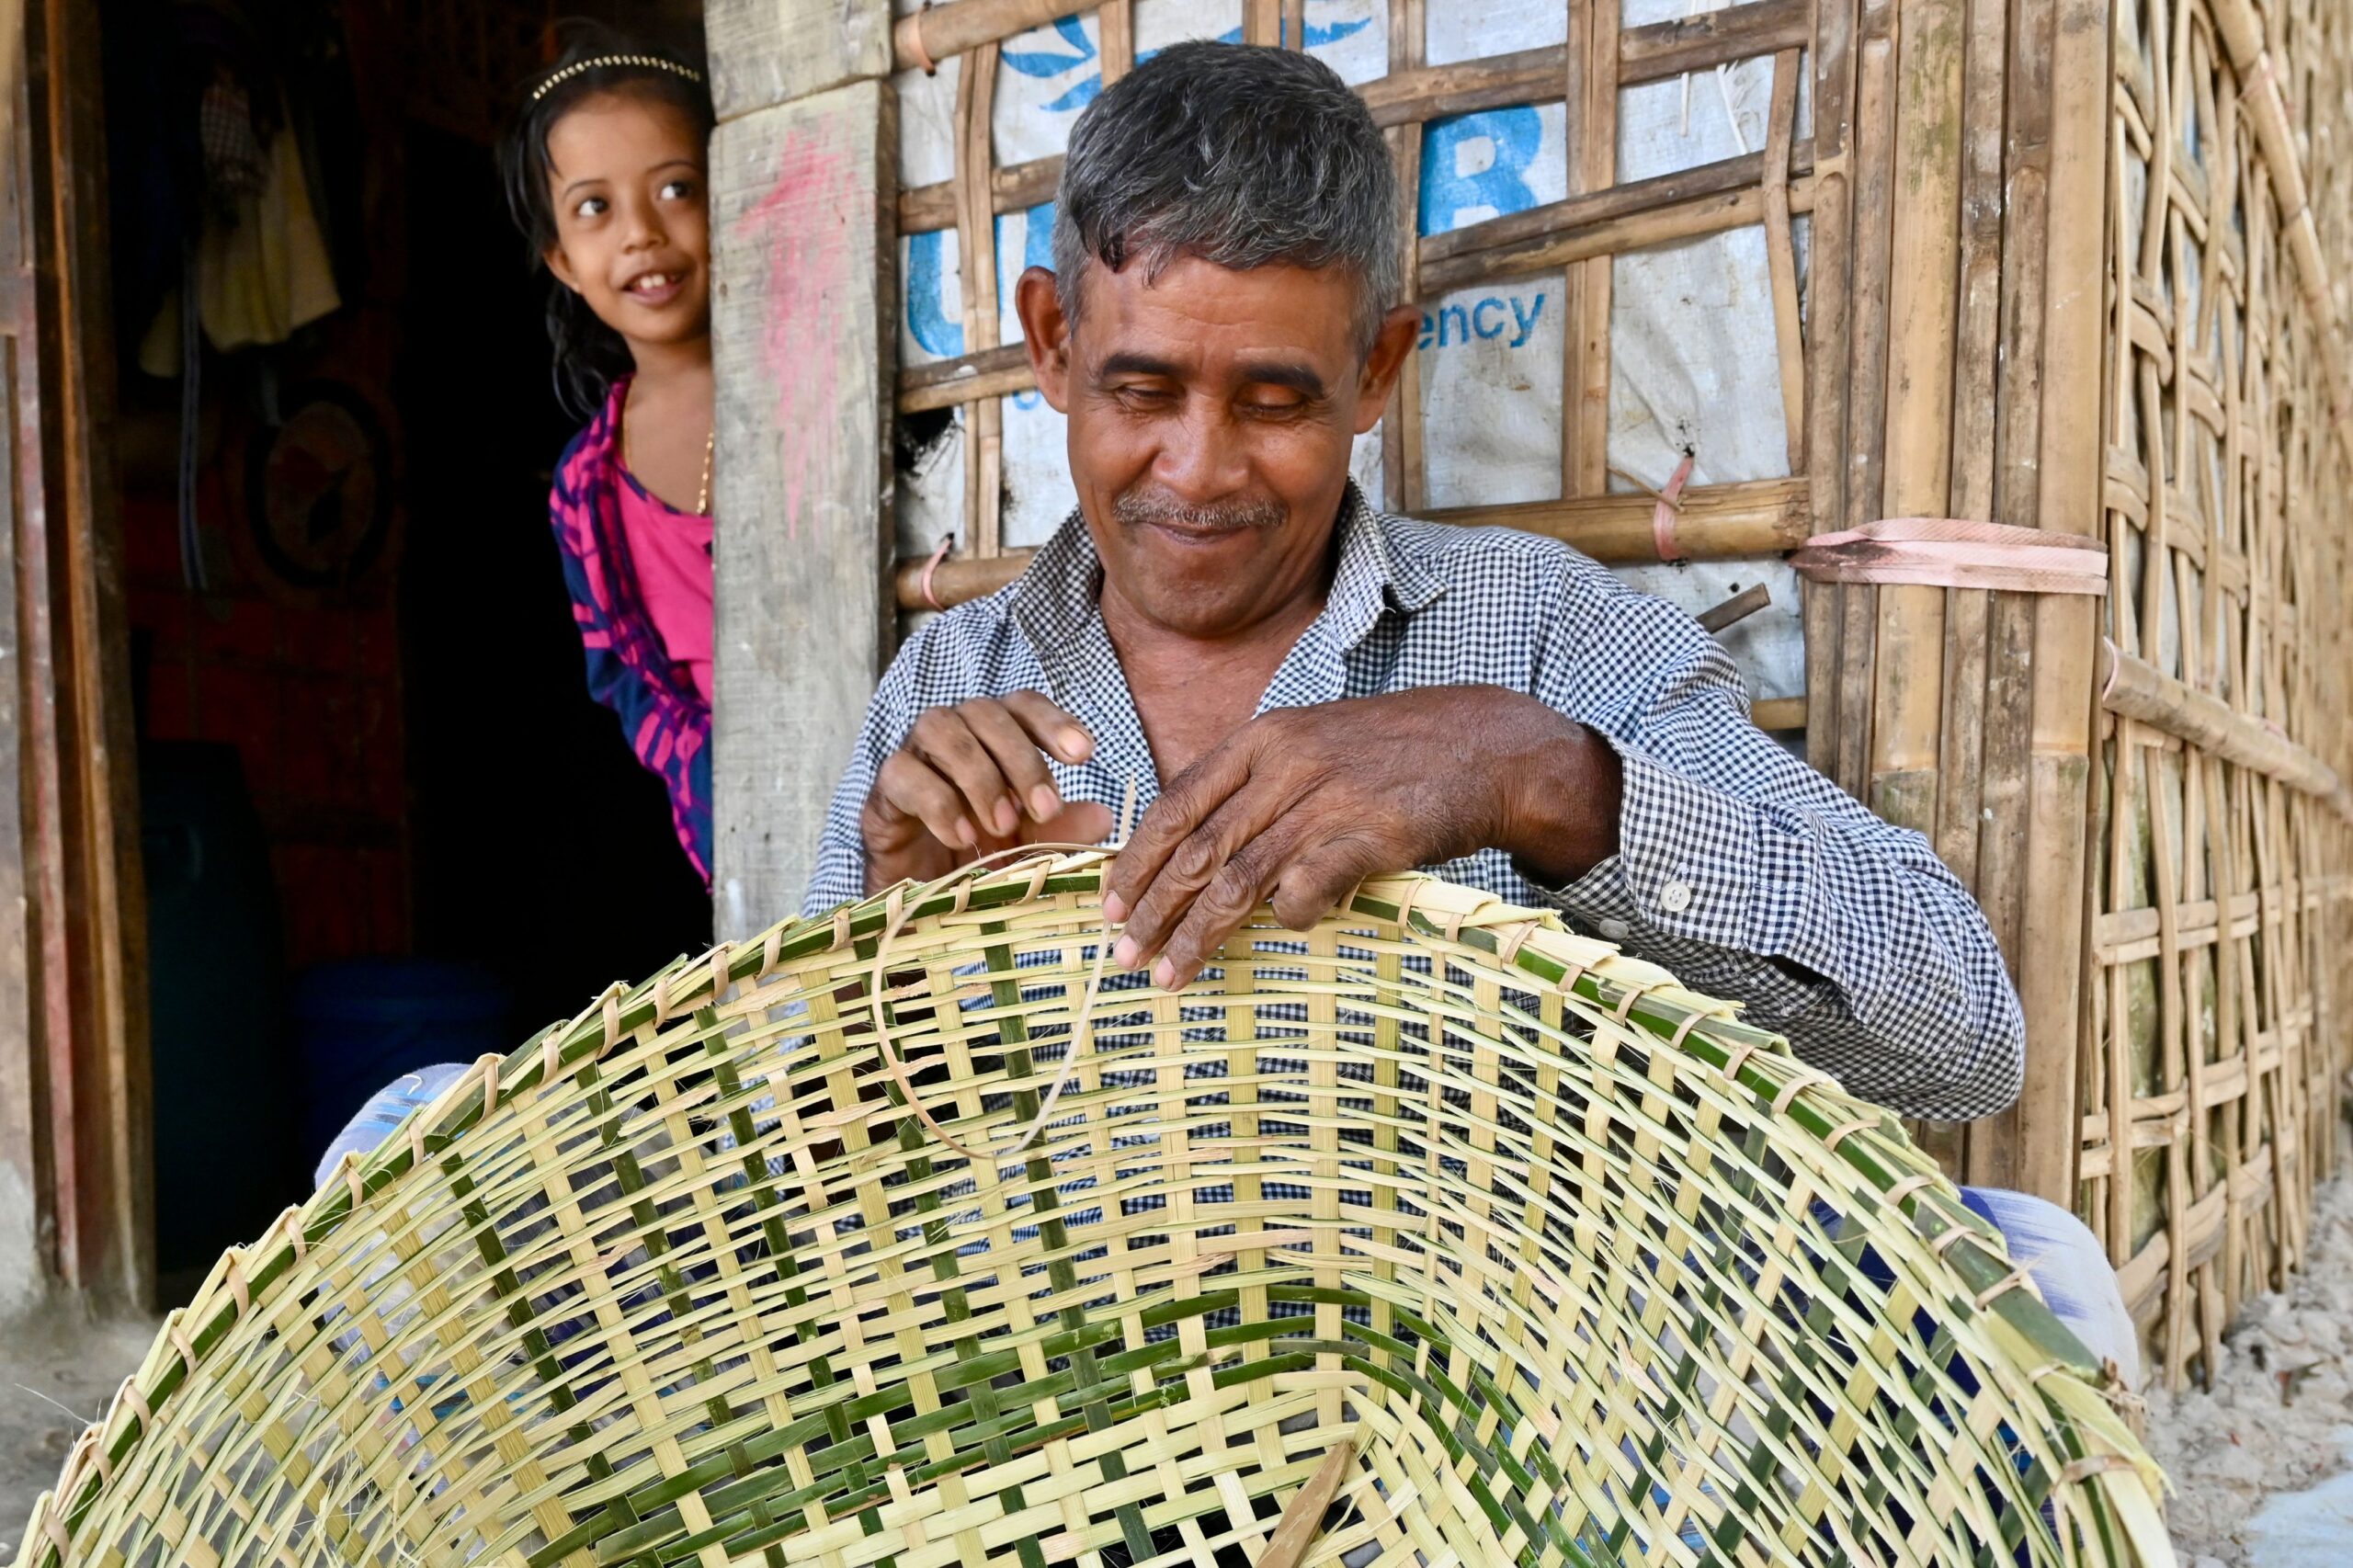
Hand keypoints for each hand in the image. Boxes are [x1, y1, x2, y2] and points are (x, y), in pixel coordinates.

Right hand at [862, 693, 1116, 890]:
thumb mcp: (1030, 845)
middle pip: (986, 713)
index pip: (1023, 705)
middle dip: (1021, 760)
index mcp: (994, 735)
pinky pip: (905, 773)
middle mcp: (955, 732)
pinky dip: (938, 803)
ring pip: (942, 730)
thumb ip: (1063, 829)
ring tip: (1001, 825)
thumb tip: (1105, 816)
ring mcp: (916, 754)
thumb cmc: (978, 852)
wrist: (920, 892)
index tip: (1085, 754)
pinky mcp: (885, 789)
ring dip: (979, 776)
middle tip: (1045, 809)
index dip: (1053, 721)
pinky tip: (962, 836)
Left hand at [1104, 687, 1620, 987]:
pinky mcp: (1369, 835)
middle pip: (1195, 850)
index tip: (1111, 903)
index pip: (1175, 806)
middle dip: (1151, 909)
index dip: (1136, 861)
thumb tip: (1194, 842)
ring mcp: (1325, 800)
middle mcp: (1284, 766)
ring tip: (1169, 975)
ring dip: (1195, 936)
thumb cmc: (1392, 752)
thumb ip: (1255, 782)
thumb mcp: (1311, 741)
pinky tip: (1282, 930)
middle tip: (1124, 954)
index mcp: (1260, 739)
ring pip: (1236, 881)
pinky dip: (1286, 917)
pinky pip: (1305, 890)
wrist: (1484, 744)